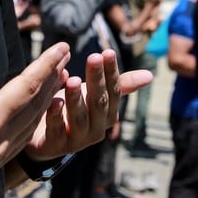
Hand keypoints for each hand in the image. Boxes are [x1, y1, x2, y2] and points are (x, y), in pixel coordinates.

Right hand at [0, 42, 70, 197]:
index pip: (26, 89)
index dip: (46, 65)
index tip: (62, 46)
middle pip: (36, 105)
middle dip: (53, 76)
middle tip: (66, 51)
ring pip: (34, 122)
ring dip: (49, 96)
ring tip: (59, 72)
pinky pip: (24, 137)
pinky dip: (37, 116)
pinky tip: (39, 103)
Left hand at [25, 48, 152, 160]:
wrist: (46, 138)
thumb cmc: (74, 111)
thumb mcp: (96, 95)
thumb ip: (120, 86)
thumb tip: (150, 76)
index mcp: (108, 115)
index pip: (113, 92)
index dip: (111, 72)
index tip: (108, 52)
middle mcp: (96, 129)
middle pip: (98, 103)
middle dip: (97, 79)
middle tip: (93, 57)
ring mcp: (77, 140)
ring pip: (79, 118)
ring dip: (76, 98)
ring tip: (73, 80)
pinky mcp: (56, 145)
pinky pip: (57, 130)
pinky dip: (56, 115)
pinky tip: (54, 100)